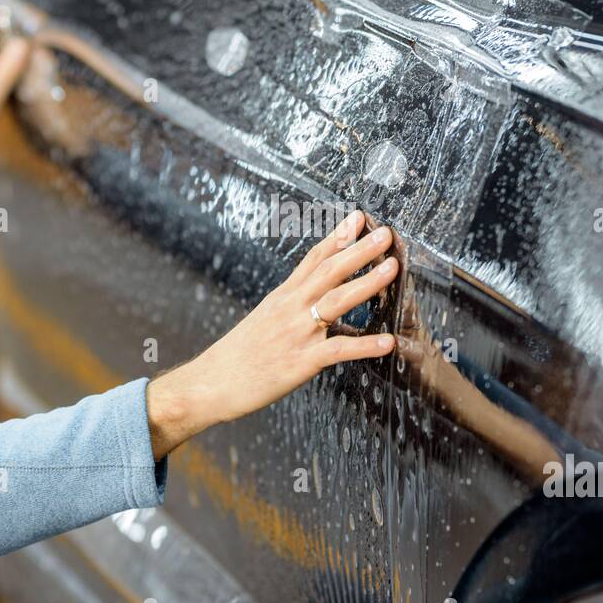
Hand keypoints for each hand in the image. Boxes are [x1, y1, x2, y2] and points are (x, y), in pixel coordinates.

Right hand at [146, 210, 398, 457]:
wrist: (210, 383)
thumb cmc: (237, 355)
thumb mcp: (263, 318)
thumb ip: (288, 305)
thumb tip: (309, 294)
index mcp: (282, 297)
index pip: (313, 259)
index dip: (337, 237)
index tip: (358, 218)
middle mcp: (290, 308)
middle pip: (329, 271)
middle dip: (360, 250)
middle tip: (386, 234)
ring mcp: (297, 333)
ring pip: (337, 301)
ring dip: (368, 283)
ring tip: (393, 268)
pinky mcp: (301, 361)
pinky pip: (339, 350)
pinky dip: (365, 345)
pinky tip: (388, 341)